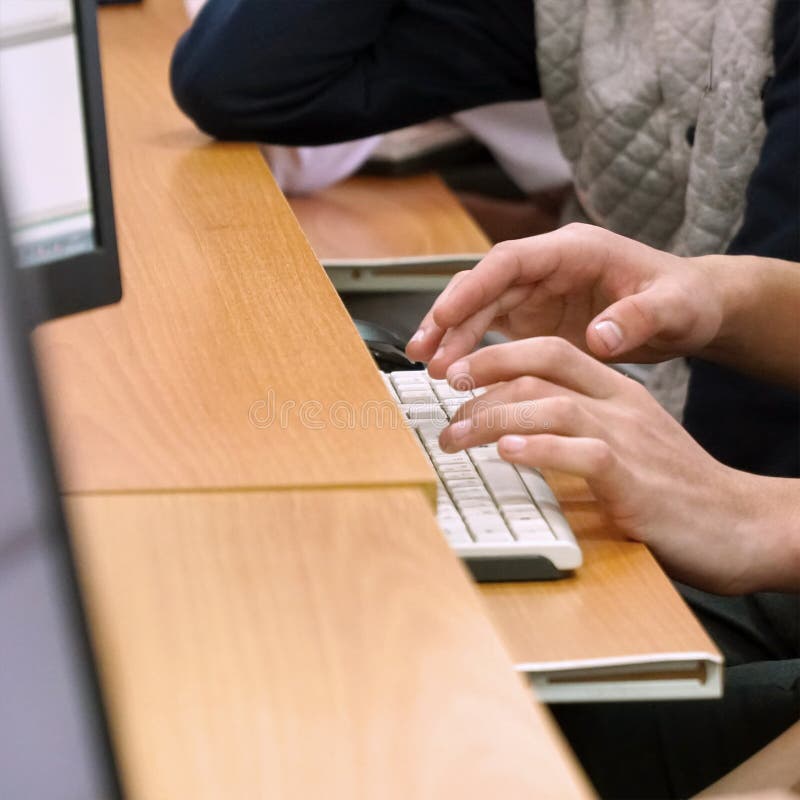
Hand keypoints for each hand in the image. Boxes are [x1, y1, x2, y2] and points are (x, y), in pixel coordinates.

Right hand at [406, 223, 724, 377]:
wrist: (689, 310)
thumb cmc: (683, 300)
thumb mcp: (673, 308)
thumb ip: (638, 319)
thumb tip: (599, 338)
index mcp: (573, 250)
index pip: (509, 261)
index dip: (473, 287)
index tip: (443, 316)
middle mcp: (547, 267)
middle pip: (484, 285)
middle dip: (449, 316)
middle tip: (423, 352)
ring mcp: (538, 292)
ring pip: (481, 308)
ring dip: (451, 335)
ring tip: (426, 365)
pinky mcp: (536, 317)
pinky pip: (492, 328)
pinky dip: (470, 347)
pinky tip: (452, 370)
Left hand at [437, 336, 766, 594]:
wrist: (741, 523)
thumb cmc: (675, 487)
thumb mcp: (625, 443)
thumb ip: (576, 429)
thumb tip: (512, 436)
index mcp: (616, 391)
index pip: (550, 352)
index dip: (497, 356)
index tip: (458, 374)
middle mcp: (620, 406)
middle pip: (542, 370)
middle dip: (483, 384)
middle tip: (445, 408)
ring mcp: (628, 440)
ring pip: (550, 407)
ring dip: (493, 420)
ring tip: (456, 438)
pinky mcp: (635, 481)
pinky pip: (581, 453)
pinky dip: (539, 451)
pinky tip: (507, 455)